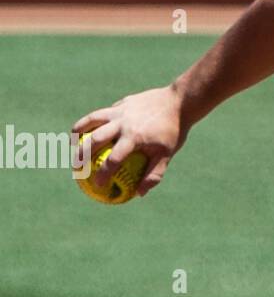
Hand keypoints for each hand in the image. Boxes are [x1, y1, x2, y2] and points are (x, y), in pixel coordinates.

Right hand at [71, 84, 188, 197]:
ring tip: (72, 143)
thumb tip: (139, 194)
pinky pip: (102, 113)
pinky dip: (92, 121)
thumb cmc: (173, 131)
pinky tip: (88, 129)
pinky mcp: (121, 103)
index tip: (97, 185)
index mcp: (134, 138)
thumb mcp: (167, 155)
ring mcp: (120, 111)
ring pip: (92, 120)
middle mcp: (123, 124)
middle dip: (82, 155)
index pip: (112, 160)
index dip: (102, 174)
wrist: (178, 102)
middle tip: (77, 168)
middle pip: (94, 140)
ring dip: (79, 132)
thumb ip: (153, 174)